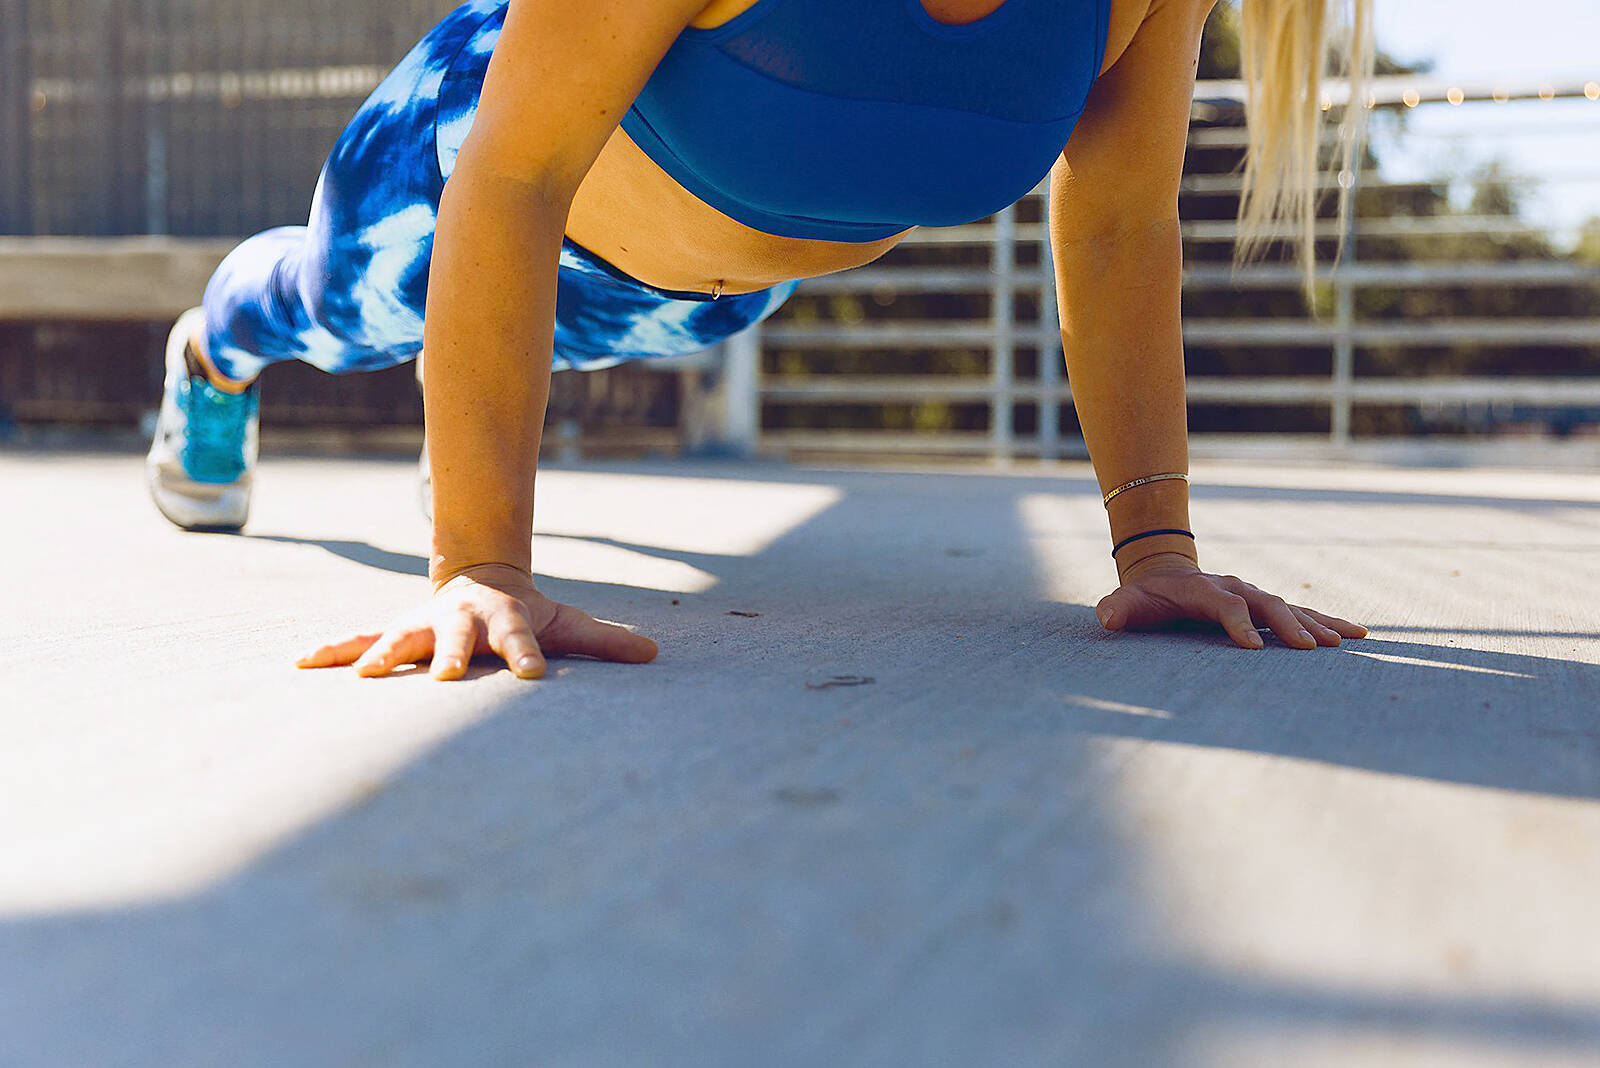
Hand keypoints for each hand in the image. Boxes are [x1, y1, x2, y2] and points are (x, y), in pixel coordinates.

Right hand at [296, 563, 657, 678]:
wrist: (479, 578)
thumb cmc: (525, 614)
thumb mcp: (566, 623)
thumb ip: (605, 641)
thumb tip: (655, 654)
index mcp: (504, 621)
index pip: (521, 642)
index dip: (526, 656)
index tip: (531, 677)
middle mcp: (460, 622)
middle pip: (455, 638)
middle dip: (449, 655)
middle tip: (442, 677)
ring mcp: (423, 626)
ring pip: (398, 638)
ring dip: (379, 655)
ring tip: (360, 675)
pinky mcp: (393, 633)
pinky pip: (357, 641)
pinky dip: (331, 651)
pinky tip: (300, 664)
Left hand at [1095, 552, 1367, 649]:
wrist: (1163, 575)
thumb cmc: (1145, 598)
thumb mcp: (1126, 603)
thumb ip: (1116, 610)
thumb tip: (1106, 618)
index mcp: (1203, 590)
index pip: (1226, 605)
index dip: (1238, 624)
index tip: (1254, 649)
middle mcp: (1234, 589)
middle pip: (1267, 604)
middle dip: (1290, 625)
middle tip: (1313, 648)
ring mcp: (1253, 596)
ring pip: (1291, 607)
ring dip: (1318, 623)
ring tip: (1349, 640)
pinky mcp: (1266, 607)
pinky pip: (1301, 612)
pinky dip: (1328, 621)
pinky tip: (1357, 634)